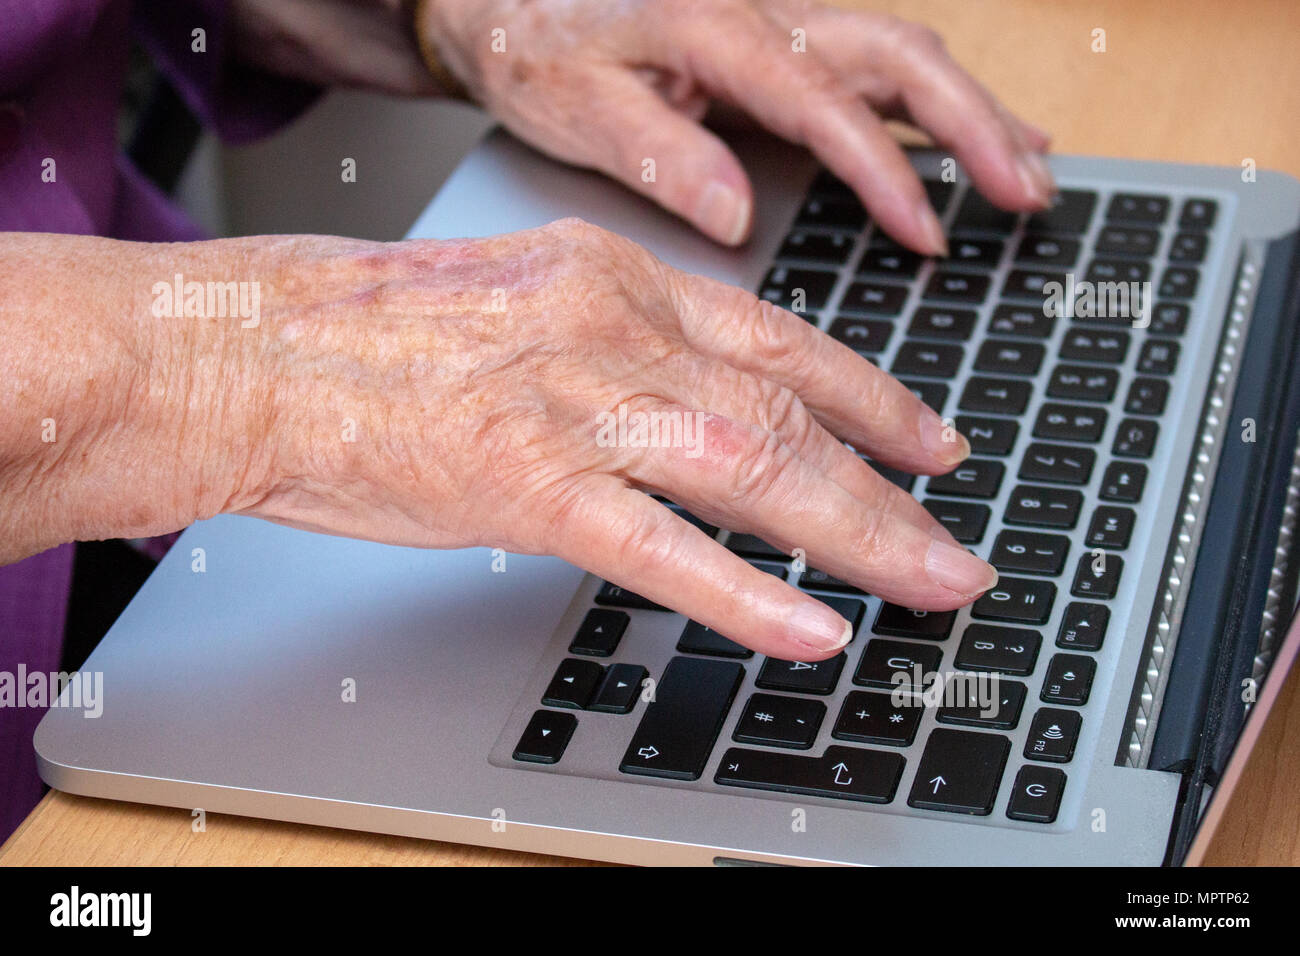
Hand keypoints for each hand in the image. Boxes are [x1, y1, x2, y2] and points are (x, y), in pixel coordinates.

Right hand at [237, 221, 995, 659]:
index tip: (929, 437)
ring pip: (750, 470)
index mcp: (613, 278)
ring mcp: (573, 405)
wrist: (252, 344)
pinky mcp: (524, 482)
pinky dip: (746, 594)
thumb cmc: (366, 333)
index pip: (779, 336)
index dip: (870, 394)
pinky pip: (658, 548)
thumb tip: (676, 394)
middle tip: (955, 538)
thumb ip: (609, 344)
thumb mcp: (517, 301)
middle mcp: (611, 328)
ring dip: (856, 536)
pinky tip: (811, 629)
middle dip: (891, 483)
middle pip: (788, 411)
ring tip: (930, 583)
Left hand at [417, 0, 1053, 248]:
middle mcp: (766, 14)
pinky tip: (979, 131)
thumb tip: (734, 212)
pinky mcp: (783, 38)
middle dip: (975, 124)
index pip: (826, 104)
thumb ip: (658, 154)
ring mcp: (782, 20)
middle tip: (1030, 192)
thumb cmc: (539, 49)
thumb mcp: (577, 108)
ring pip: (904, 52)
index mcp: (716, 30)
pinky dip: (938, 99)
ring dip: (975, 110)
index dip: (886, 170)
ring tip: (1034, 170)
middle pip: (899, 55)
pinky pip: (880, 61)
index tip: (929, 232)